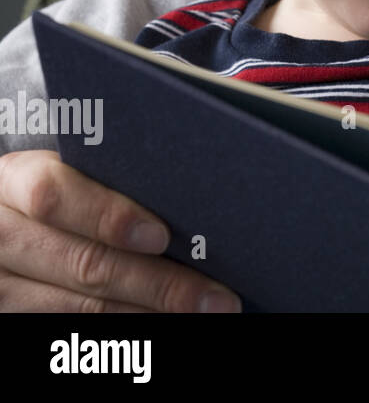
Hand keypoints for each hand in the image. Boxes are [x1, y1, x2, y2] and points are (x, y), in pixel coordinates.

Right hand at [0, 150, 240, 311]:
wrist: (6, 222)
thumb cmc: (61, 188)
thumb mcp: (69, 172)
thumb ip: (110, 178)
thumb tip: (190, 197)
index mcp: (12, 180)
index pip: (54, 194)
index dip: (109, 216)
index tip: (160, 237)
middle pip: (82, 263)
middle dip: (157, 282)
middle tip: (214, 296)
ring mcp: (0, 283)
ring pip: (77, 307)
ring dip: (147, 313)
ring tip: (202, 313)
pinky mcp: (7, 315)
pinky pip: (68, 329)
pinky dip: (123, 329)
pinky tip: (161, 324)